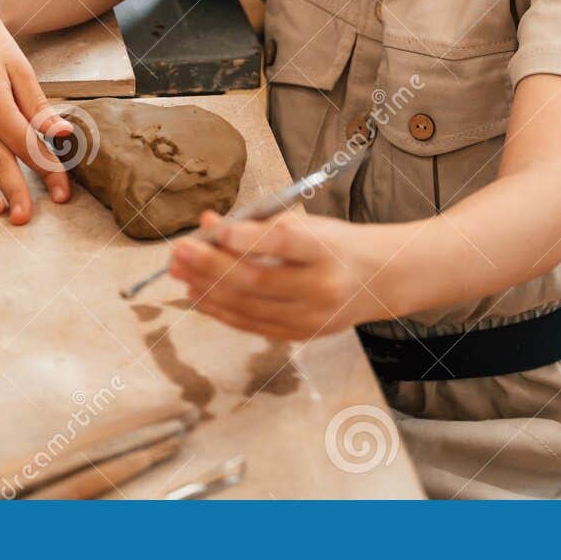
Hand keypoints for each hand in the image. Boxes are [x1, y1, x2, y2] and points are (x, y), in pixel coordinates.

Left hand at [167, 208, 389, 341]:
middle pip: (257, 280)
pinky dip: (220, 310)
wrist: (381, 279)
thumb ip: (259, 224)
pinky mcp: (301, 335)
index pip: (285, 243)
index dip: (247, 237)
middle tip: (180, 250)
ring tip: (179, 271)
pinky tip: (197, 294)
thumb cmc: (337, 245)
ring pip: (248, 306)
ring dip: (207, 288)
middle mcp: (322, 288)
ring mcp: (311, 317)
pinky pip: (252, 324)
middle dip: (211, 265)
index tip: (215, 229)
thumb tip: (209, 224)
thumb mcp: (308, 224)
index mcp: (328, 250)